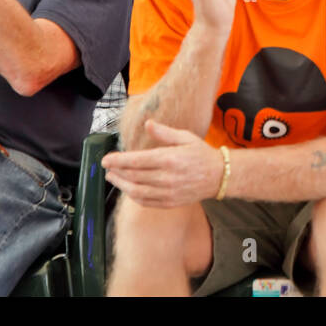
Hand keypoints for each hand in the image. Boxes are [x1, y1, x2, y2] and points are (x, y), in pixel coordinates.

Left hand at [101, 120, 224, 206]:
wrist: (219, 176)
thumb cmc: (201, 154)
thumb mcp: (185, 137)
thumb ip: (164, 132)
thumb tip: (148, 124)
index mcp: (169, 158)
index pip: (136, 160)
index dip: (118, 161)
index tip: (105, 159)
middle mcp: (167, 177)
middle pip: (133, 176)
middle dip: (116, 172)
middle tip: (107, 167)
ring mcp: (168, 192)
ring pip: (136, 191)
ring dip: (121, 185)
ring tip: (112, 178)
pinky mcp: (169, 202)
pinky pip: (145, 201)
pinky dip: (133, 196)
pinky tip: (127, 189)